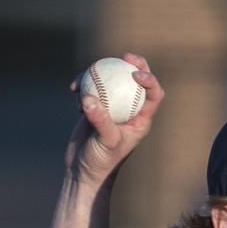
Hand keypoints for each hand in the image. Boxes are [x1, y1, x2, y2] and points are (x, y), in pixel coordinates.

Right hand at [65, 52, 163, 185]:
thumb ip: (101, 120)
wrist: (82, 171)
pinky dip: (82, 85)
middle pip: (136, 82)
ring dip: (99, 73)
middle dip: (134, 65)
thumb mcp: (105, 142)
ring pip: (111, 81)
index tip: (135, 74)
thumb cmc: (100, 162)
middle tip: (124, 56)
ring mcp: (111, 107)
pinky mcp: (94, 106)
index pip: (154, 95)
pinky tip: (72, 91)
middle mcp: (129, 110)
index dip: (150, 81)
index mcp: (141, 119)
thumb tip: (90, 98)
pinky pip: (90, 88)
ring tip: (85, 76)